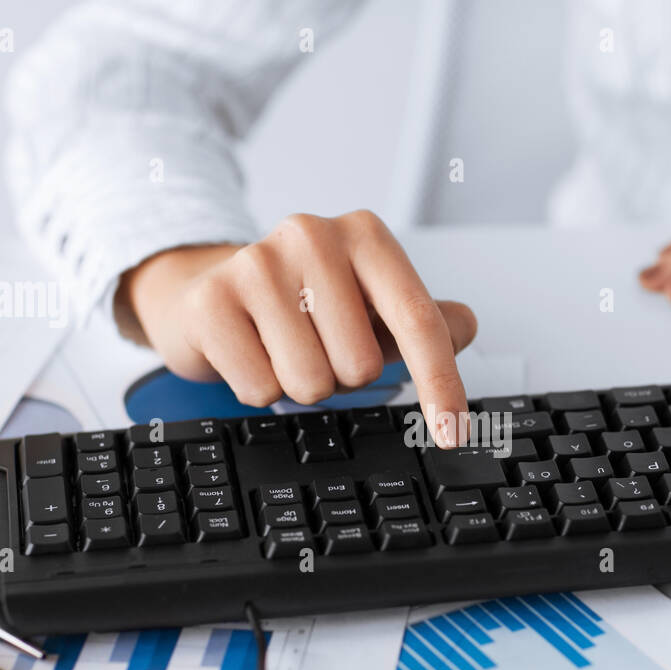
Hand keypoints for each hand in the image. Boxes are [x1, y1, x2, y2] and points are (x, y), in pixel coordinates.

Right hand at [117, 210, 476, 445]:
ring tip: (282, 350)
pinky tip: (249, 353)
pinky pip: (260, 389)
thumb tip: (463, 327)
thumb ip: (425, 321)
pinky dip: (259, 389)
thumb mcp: (370, 308)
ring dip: (301, 385)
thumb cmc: (300, 305)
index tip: (454, 432)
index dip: (441, 384)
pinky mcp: (211, 301)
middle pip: (362, 366)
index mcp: (364, 235)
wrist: (206, 293)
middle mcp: (312, 235)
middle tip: (318, 348)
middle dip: (343, 376)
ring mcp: (256, 263)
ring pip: (310, 383)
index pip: (418, 321)